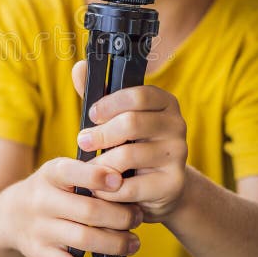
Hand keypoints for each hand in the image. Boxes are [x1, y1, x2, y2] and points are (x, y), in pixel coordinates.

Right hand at [0, 157, 143, 256]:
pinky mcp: (40, 254)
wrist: (8, 215)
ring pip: (84, 240)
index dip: (97, 177)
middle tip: (138, 217)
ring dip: (116, 244)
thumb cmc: (49, 190)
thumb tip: (128, 177)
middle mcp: (42, 201)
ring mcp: (40, 229)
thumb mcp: (59, 172)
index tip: (120, 181)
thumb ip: (88, 172)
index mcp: (50, 173)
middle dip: (121, 216)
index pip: (72, 172)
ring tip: (133, 243)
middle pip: (88, 211)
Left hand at [71, 60, 188, 222]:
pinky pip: (131, 186)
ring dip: (101, 163)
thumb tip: (79, 68)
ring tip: (88, 168)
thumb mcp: (117, 119)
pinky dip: (110, 189)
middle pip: (132, 123)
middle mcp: (177, 125)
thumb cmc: (132, 145)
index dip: (110, 104)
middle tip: (82, 141)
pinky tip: (101, 188)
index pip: (138, 95)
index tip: (92, 115)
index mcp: (165, 103)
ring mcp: (178, 155)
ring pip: (129, 155)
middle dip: (100, 133)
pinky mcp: (174, 183)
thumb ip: (98, 95)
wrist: (161, 187)